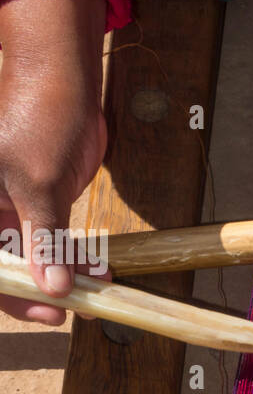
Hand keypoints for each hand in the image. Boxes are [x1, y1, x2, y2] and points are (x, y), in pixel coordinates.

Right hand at [0, 0, 106, 324]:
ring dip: (68, 274)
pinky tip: (101, 268)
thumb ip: (43, 239)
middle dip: (45, 288)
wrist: (63, 81)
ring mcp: (15, 211)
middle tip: (80, 304)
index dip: (15, 296)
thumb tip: (51, 288)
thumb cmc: (37, 117)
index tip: (50, 312)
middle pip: (10, 268)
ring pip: (37, 258)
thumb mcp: (38, 184)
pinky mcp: (42, 204)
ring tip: (99, 286)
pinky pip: (56, 241)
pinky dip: (77, 256)